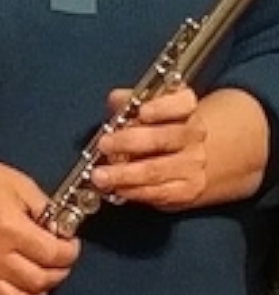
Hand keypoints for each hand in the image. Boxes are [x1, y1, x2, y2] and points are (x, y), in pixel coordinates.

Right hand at [0, 157, 78, 294]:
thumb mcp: (20, 184)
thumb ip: (46, 208)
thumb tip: (63, 230)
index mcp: (10, 229)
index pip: (54, 254)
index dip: (70, 250)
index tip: (68, 243)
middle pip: (40, 280)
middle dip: (58, 271)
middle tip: (57, 259)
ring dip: (36, 294)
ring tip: (40, 279)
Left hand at [90, 86, 207, 208]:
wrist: (184, 158)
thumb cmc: (154, 126)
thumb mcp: (140, 106)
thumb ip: (127, 101)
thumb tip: (117, 101)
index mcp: (185, 108)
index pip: (181, 103)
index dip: (162, 107)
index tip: (142, 112)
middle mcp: (193, 135)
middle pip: (163, 139)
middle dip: (129, 142)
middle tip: (103, 144)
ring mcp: (193, 164)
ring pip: (157, 170)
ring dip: (125, 174)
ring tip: (99, 176)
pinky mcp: (188, 190)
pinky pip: (159, 193)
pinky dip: (135, 191)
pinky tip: (118, 188)